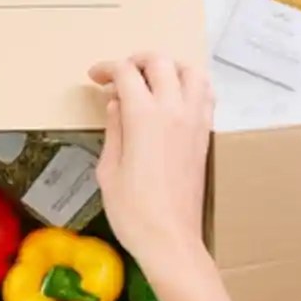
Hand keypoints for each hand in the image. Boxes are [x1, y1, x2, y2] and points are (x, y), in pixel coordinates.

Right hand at [90, 54, 214, 265]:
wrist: (170, 239)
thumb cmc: (132, 212)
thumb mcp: (109, 169)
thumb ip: (114, 129)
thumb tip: (116, 104)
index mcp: (144, 117)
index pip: (126, 74)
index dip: (107, 69)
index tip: (95, 77)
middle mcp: (174, 111)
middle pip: (160, 62)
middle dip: (137, 61)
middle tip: (120, 75)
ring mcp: (195, 122)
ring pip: (190, 72)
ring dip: (169, 67)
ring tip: (151, 80)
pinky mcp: (205, 136)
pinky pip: (205, 94)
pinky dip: (189, 85)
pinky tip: (174, 99)